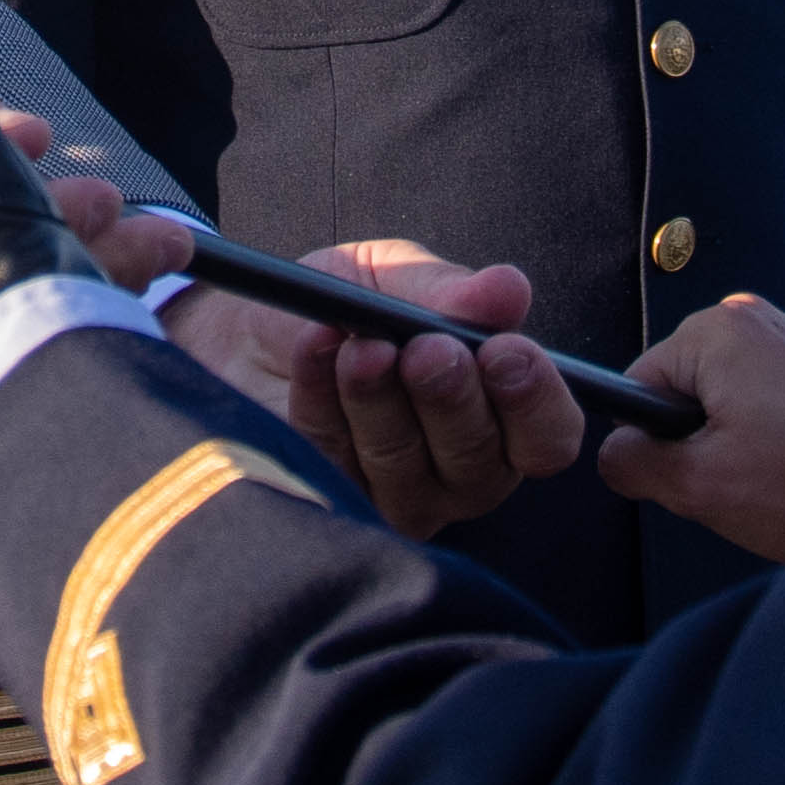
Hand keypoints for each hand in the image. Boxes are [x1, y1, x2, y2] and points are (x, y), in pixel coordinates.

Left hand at [161, 241, 578, 538]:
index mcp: (497, 413)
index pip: (546, 437)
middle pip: (480, 463)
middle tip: (422, 348)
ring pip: (406, 471)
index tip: (503, 351)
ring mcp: (392, 499)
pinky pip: (333, 463)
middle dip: (451, 398)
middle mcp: (456, 470)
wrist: (237, 328)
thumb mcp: (395, 280)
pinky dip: (322, 400)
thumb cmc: (340, 306)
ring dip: (381, 400)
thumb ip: (449, 292)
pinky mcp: (328, 504)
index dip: (535, 401)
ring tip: (357, 343)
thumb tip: (509, 291)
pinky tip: (315, 351)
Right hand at [592, 295, 784, 560]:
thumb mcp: (698, 486)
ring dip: (743, 441)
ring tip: (779, 476)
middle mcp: (758, 318)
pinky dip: (780, 435)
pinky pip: (776, 401)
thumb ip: (633, 463)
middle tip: (742, 480)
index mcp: (717, 331)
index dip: (655, 442)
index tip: (696, 472)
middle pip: (689, 390)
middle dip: (703, 441)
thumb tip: (615, 452)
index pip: (642, 386)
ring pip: (733, 400)